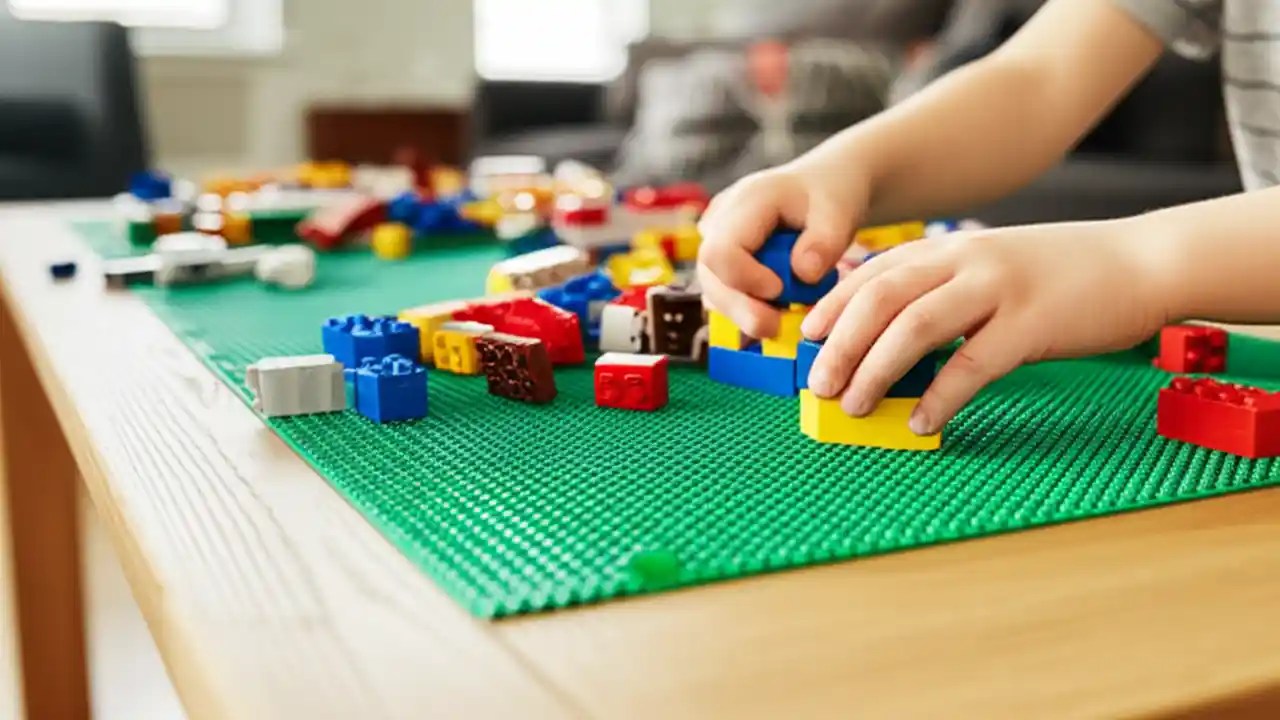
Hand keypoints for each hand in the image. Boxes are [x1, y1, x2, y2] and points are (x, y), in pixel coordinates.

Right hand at [697, 157, 870, 337]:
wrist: (824, 184)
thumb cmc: (831, 195)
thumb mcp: (840, 213)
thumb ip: (825, 242)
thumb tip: (804, 274)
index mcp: (747, 201)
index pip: (720, 252)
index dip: (744, 281)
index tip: (780, 292)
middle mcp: (720, 219)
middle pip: (710, 277)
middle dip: (742, 309)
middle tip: (778, 326)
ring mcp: (715, 240)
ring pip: (713, 290)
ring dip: (746, 311)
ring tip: (785, 310)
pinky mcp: (720, 258)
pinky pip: (723, 292)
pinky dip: (747, 306)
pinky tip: (775, 306)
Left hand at [800, 219, 1172, 434]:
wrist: (1140, 263)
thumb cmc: (1060, 274)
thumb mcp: (991, 266)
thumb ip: (943, 288)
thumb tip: (889, 334)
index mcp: (950, 247)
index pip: (873, 273)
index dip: (834, 306)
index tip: (808, 339)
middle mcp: (966, 261)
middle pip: (881, 299)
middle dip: (841, 344)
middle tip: (818, 384)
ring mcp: (998, 289)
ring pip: (914, 328)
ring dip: (875, 371)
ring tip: (854, 406)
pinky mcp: (1031, 325)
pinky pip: (972, 366)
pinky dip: (940, 398)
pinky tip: (921, 423)